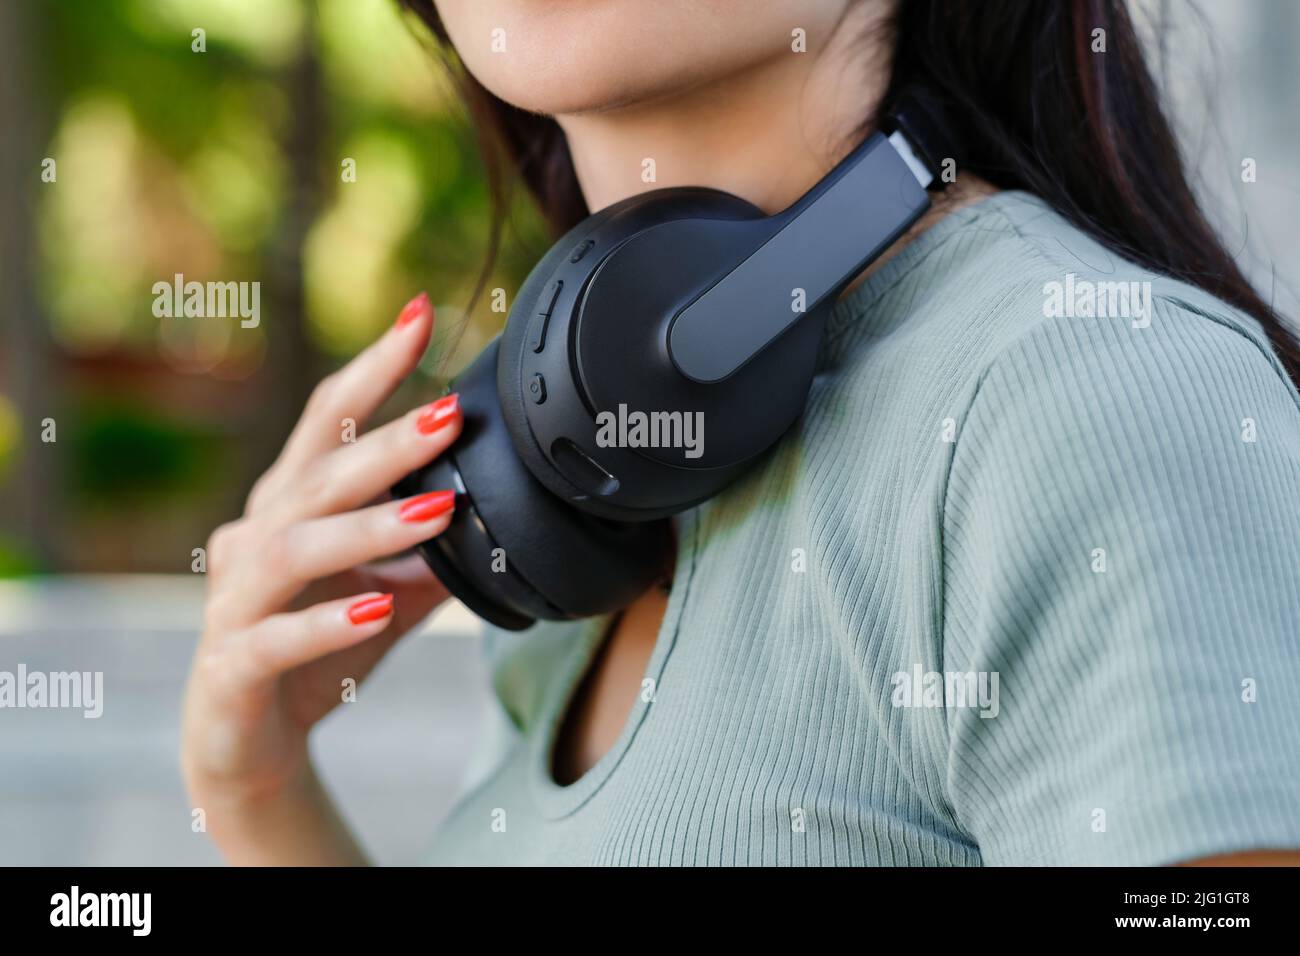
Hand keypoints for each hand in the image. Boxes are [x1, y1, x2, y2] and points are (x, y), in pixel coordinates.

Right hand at [180, 292, 461, 862]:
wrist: (250, 748)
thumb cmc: (316, 653)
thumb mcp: (387, 592)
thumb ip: (432, 552)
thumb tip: (504, 508)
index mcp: (292, 507)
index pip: (329, 421)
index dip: (374, 367)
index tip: (422, 314)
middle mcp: (257, 539)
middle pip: (318, 474)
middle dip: (386, 441)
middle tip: (451, 412)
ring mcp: (236, 602)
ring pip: (295, 548)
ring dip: (369, 526)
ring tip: (437, 511)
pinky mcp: (232, 666)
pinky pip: (274, 638)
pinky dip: (327, 621)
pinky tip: (376, 606)